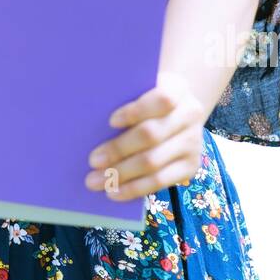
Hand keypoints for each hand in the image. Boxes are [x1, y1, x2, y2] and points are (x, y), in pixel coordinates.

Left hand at [84, 71, 206, 200]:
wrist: (178, 113)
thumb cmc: (147, 99)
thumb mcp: (140, 90)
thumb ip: (122, 97)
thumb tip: (86, 117)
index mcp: (178, 88)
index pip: (162, 99)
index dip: (136, 111)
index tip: (110, 122)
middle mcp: (190, 114)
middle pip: (152, 134)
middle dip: (119, 150)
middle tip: (92, 160)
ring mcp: (194, 142)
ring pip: (154, 162)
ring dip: (121, 174)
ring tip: (95, 181)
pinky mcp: (191, 166)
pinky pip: (161, 182)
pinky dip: (135, 188)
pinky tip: (114, 191)